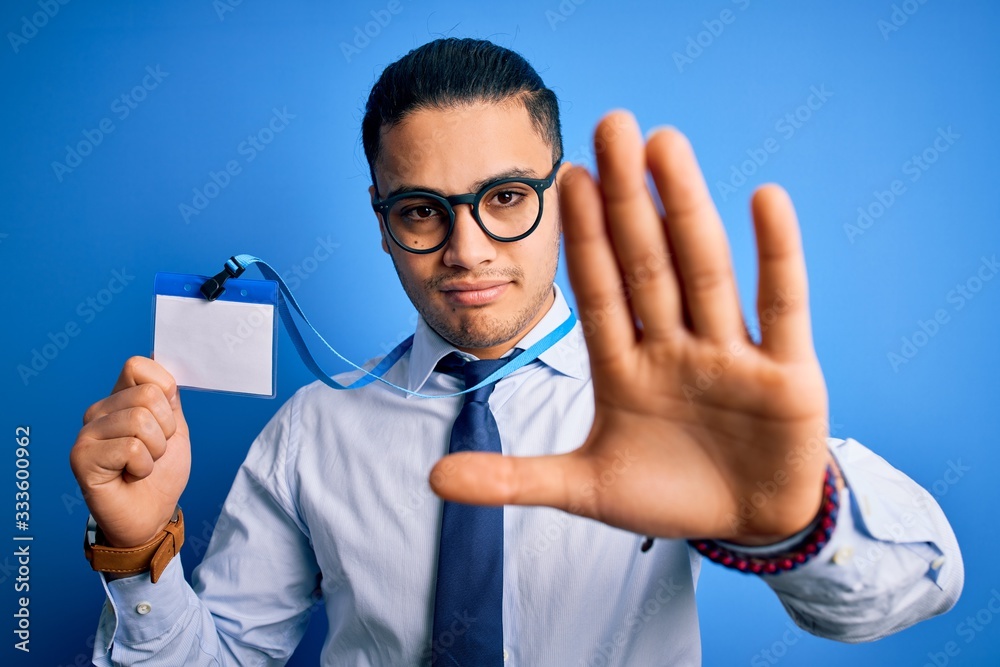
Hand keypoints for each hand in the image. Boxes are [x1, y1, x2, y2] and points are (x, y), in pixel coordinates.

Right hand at [70, 357, 190, 547]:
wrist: (152, 514)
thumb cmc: (161, 474)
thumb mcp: (175, 428)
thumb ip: (168, 397)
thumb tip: (160, 358)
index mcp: (120, 399)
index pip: (138, 365)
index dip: (165, 391)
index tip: (165, 421)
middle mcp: (98, 411)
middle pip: (147, 395)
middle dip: (165, 429)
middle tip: (153, 451)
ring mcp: (87, 433)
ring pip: (140, 421)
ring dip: (155, 450)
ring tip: (141, 464)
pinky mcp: (82, 457)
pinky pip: (131, 447)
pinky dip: (143, 466)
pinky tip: (129, 476)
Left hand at [430, 110, 830, 542]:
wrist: (747, 523)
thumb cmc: (668, 494)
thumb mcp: (585, 488)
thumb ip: (514, 479)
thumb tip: (432, 480)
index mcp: (625, 367)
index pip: (599, 290)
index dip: (583, 236)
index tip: (567, 177)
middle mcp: (675, 348)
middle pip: (647, 262)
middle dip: (627, 198)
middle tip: (611, 124)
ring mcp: (731, 356)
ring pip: (704, 269)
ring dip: (686, 208)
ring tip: (665, 143)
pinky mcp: (788, 374)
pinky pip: (782, 306)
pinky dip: (778, 255)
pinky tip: (765, 199)